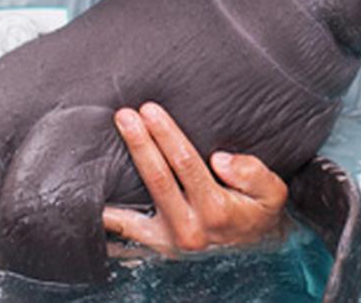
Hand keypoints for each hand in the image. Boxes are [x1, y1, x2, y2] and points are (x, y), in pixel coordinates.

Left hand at [103, 101, 288, 256]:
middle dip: (139, 143)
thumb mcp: (272, 192)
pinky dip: (106, 220)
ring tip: (92, 157)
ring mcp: (168, 243)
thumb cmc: (259, 212)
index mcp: (216, 210)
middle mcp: (189, 229)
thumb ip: (252, 172)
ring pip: (131, 212)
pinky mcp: (156, 249)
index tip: (150, 110)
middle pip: (156, 179)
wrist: (256, 250)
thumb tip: (220, 158)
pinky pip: (124, 236)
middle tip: (123, 116)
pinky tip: (88, 201)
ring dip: (112, 183)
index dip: (166, 135)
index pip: (186, 164)